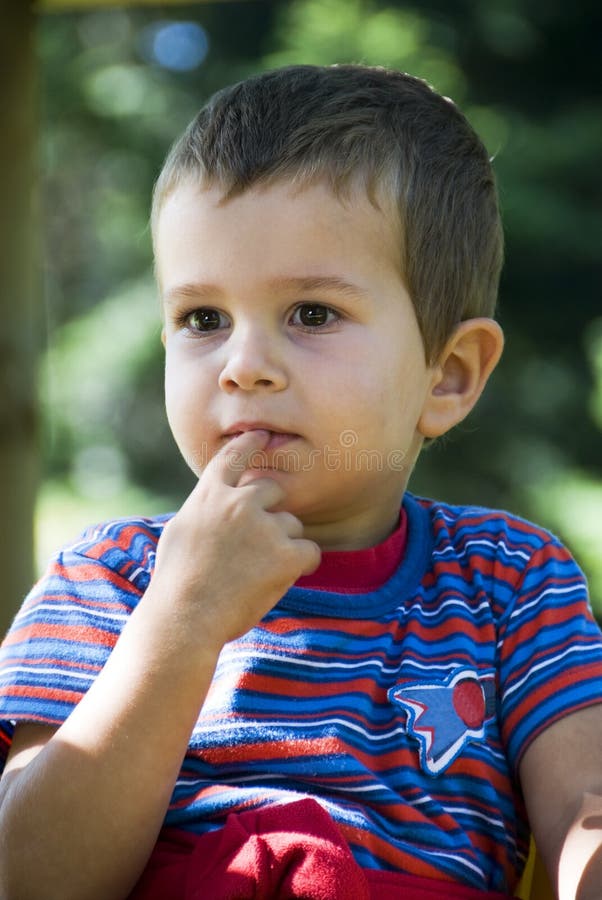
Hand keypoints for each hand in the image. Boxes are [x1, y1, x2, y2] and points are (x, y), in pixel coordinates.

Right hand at [151, 430, 320, 645]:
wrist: (185, 616)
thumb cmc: (175, 582)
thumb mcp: (180, 532)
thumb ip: (204, 510)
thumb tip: (215, 502)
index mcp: (210, 495)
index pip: (233, 457)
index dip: (250, 443)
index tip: (263, 434)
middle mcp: (239, 503)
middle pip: (272, 490)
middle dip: (270, 512)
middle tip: (256, 544)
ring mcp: (264, 527)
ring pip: (291, 524)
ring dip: (282, 543)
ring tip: (255, 572)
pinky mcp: (285, 554)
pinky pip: (310, 551)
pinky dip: (301, 564)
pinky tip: (281, 579)